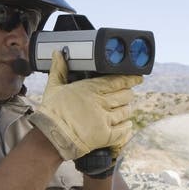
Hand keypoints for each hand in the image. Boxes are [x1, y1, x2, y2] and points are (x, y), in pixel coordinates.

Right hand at [28, 50, 142, 160]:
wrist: (51, 136)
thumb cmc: (51, 112)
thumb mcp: (54, 88)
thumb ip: (59, 70)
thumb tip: (58, 54)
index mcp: (91, 88)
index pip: (117, 80)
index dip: (130, 79)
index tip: (137, 78)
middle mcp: (101, 102)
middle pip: (125, 95)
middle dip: (128, 94)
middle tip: (127, 94)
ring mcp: (105, 119)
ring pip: (125, 111)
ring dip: (126, 110)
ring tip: (124, 109)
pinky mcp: (106, 135)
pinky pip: (124, 129)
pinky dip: (127, 127)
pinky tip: (126, 125)